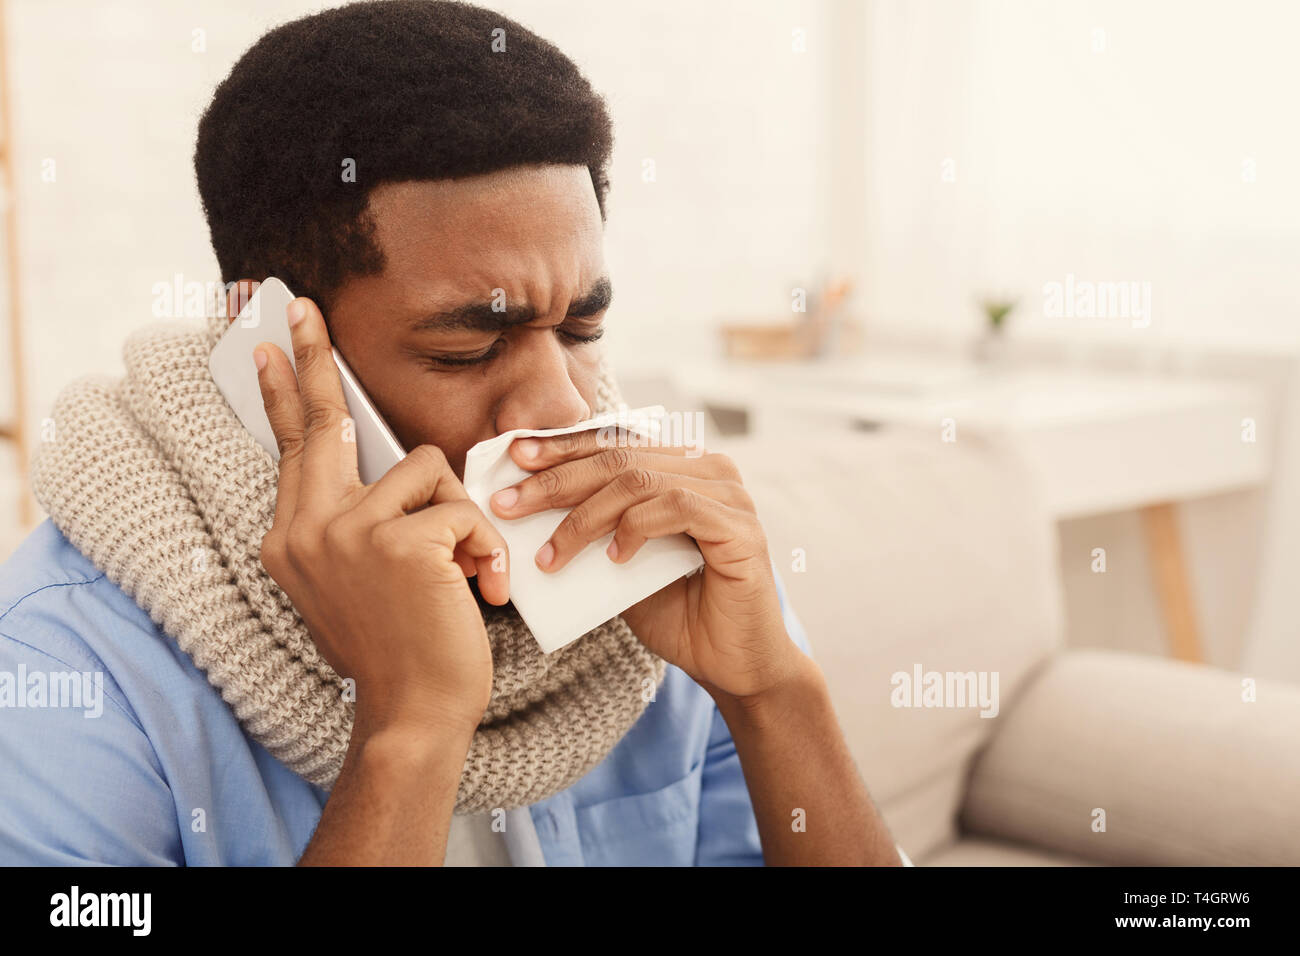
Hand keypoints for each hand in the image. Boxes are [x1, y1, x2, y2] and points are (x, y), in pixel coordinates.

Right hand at [254, 295, 509, 737]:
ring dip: (458, 517)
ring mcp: (348, 533)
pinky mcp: (398, 542)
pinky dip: (484, 547)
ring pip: (427, 470)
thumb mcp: (361, 581)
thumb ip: (360, 524)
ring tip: (461, 571)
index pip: (293, 449)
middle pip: (323, 423)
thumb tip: (394, 468)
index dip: (285, 392)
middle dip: (316, 361)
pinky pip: (462, 510)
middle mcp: (309, 529)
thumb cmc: (400, 648)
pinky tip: (480, 590)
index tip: (272, 342)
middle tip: (304, 307)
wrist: (415, 713)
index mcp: (294, 538)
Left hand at [489, 431, 799, 700]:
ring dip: (584, 516)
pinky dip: (635, 528)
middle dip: (556, 479)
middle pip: (619, 458)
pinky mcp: (740, 528)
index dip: (563, 446)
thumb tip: (530, 508)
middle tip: (510, 503)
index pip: (616, 444)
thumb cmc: (681, 615)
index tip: (515, 456)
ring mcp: (730, 495)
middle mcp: (711, 470)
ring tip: (550, 555)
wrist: (733, 666)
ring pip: (639, 481)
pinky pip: (675, 507)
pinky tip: (613, 558)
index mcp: (684, 468)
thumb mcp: (623, 565)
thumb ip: (595, 531)